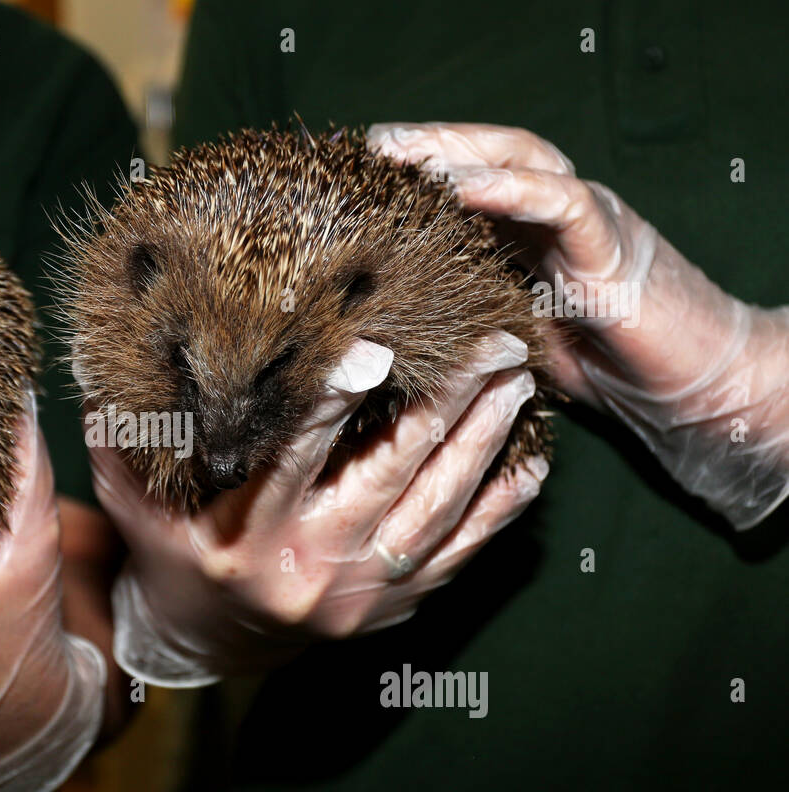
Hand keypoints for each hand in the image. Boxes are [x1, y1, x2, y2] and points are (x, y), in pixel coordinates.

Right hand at [90, 333, 546, 686]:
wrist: (203, 641)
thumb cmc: (167, 549)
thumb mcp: (129, 495)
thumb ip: (126, 429)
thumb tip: (104, 345)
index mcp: (242, 536)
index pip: (294, 460)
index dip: (333, 404)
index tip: (374, 350)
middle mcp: (307, 570)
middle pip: (391, 478)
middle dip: (448, 406)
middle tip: (494, 343)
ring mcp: (358, 596)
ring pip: (436, 513)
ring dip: (484, 444)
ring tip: (517, 382)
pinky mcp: (390, 609)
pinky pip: (458, 558)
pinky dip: (499, 512)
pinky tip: (530, 465)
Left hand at [368, 121, 788, 528]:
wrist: (688, 391)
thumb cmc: (597, 370)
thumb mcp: (508, 342)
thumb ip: (462, 321)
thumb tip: (382, 338)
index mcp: (528, 234)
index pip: (468, 181)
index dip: (416, 173)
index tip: (356, 176)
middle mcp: (556, 217)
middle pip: (488, 154)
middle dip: (430, 145)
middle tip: (373, 148)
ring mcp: (589, 225)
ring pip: (524, 161)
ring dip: (462, 154)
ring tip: (406, 156)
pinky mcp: (613, 251)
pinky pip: (564, 202)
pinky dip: (515, 190)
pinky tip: (468, 189)